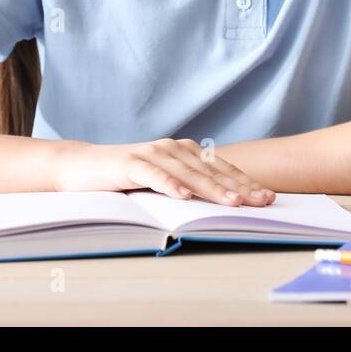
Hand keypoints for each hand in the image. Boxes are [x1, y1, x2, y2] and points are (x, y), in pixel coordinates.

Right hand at [52, 137, 274, 205]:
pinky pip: (153, 175)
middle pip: (210, 171)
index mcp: (183, 152)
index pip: (220, 169)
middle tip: (262, 202)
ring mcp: (151, 153)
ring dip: (212, 188)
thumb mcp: (162, 181)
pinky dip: (169, 184)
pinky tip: (183, 196)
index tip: (267, 197)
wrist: (82, 167)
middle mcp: (171, 148)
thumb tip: (225, 203)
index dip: (245, 182)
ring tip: (234, 203)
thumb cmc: (125, 178)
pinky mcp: (129, 163)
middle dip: (239, 187)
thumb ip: (187, 185)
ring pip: (187, 173)